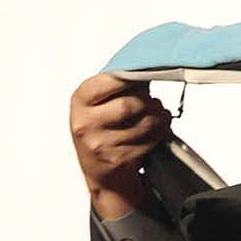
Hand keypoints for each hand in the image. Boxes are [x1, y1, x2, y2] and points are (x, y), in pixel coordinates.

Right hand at [69, 73, 170, 216]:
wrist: (99, 171)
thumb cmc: (100, 130)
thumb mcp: (95, 104)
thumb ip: (113, 86)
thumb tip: (143, 70)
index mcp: (80, 101)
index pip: (107, 82)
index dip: (130, 77)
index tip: (142, 75)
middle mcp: (87, 123)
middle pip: (129, 105)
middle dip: (148, 101)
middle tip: (152, 100)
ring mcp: (102, 144)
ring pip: (144, 124)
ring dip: (158, 116)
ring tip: (158, 114)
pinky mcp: (120, 159)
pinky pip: (149, 141)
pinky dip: (160, 132)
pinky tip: (157, 129)